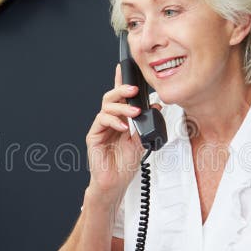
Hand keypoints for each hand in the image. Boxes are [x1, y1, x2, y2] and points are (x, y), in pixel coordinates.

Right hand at [85, 65, 145, 200]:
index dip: (121, 81)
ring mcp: (101, 128)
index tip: (126, 67)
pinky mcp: (94, 136)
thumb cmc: (125, 164)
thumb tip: (156, 107)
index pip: (121, 97)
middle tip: (134, 89)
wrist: (115, 183)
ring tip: (135, 113)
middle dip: (122, 89)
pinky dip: (113, 121)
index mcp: (121, 120)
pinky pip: (101, 121)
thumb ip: (146, 124)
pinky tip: (123, 126)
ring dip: (122, 107)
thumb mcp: (142, 141)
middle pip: (112, 97)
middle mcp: (110, 121)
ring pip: (107, 107)